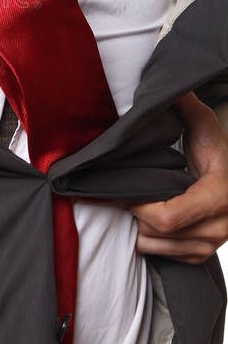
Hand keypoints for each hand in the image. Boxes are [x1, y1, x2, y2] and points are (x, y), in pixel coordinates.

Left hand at [131, 92, 227, 263]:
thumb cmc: (218, 149)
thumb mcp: (204, 124)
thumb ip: (186, 106)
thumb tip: (172, 88)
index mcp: (219, 196)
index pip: (168, 218)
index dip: (139, 207)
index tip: (127, 191)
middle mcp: (220, 226)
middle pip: (158, 234)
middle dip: (135, 215)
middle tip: (124, 195)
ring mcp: (212, 243)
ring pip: (157, 248)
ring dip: (140, 229)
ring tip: (136, 205)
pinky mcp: (203, 254)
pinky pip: (165, 255)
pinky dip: (151, 240)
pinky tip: (148, 219)